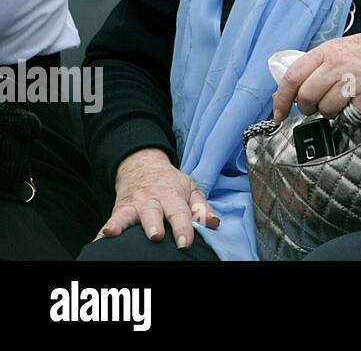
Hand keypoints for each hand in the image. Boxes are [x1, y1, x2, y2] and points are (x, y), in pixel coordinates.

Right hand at [97, 148, 218, 249]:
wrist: (142, 165)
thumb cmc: (170, 182)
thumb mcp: (190, 188)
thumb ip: (201, 207)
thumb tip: (214, 223)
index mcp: (172, 195)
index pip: (180, 212)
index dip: (183, 228)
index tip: (185, 243)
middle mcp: (151, 200)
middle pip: (152, 213)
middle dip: (153, 225)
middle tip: (156, 236)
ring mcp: (133, 205)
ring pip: (127, 215)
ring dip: (121, 225)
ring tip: (112, 233)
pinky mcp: (119, 210)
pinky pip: (111, 220)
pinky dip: (104, 230)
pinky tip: (98, 241)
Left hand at [272, 31, 360, 121]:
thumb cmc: (359, 53)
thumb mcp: (332, 51)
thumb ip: (310, 69)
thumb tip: (283, 95)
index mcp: (325, 52)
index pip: (293, 77)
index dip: (282, 99)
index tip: (278, 113)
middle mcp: (339, 65)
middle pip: (307, 97)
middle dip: (308, 107)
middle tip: (316, 105)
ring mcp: (355, 81)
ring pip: (326, 109)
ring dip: (329, 111)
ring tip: (340, 100)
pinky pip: (347, 116)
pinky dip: (348, 114)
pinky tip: (355, 101)